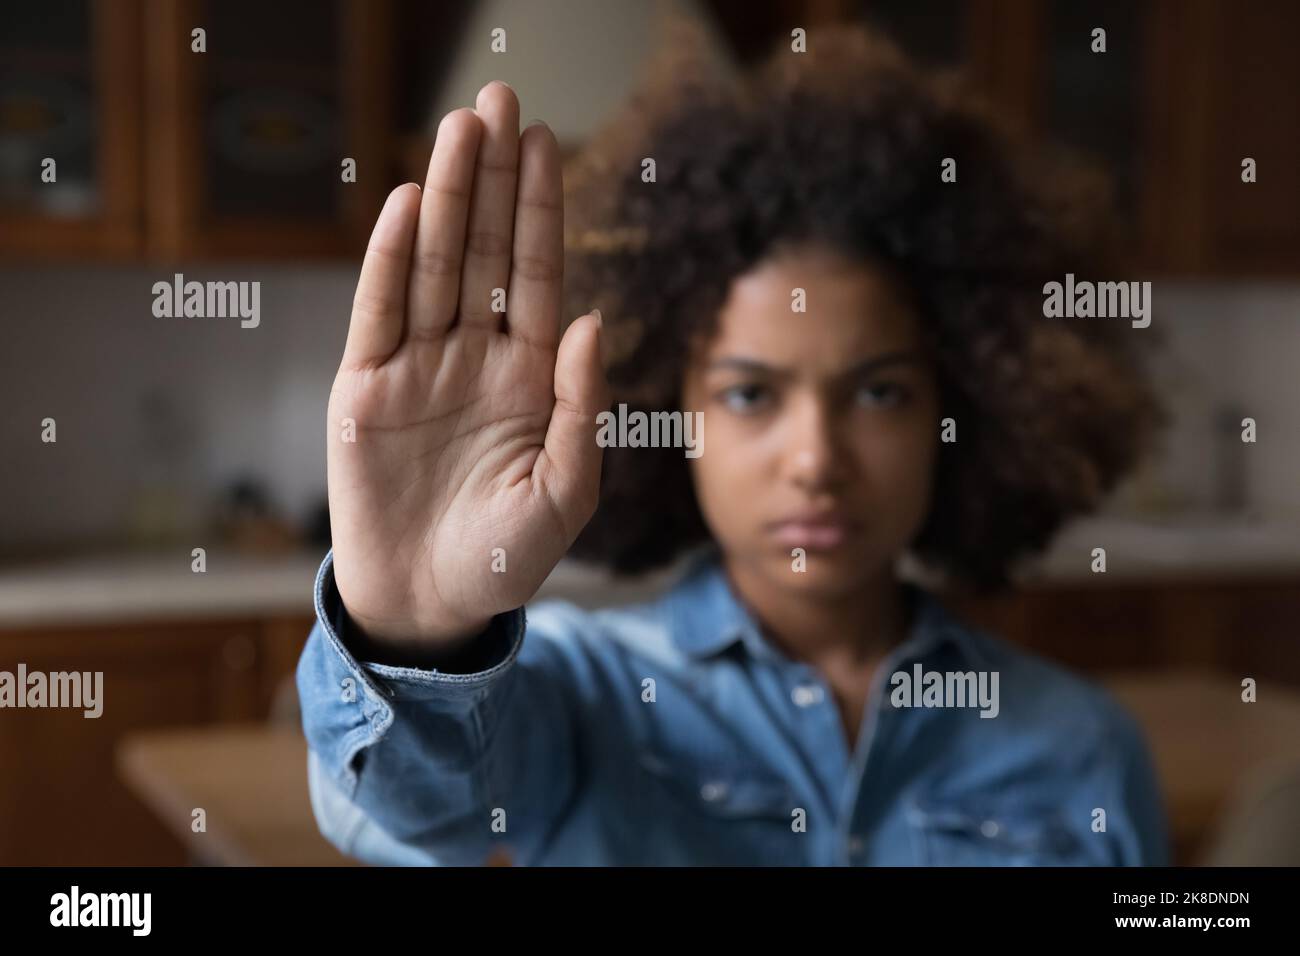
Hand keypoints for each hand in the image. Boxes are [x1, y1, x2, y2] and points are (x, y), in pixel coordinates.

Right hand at [326, 81, 607, 646]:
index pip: (539, 275)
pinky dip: (392, 260)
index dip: (541, 209)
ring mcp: (419, 367)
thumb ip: (582, 408)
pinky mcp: (365, 388)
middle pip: (487, 251)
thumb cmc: (506, 558)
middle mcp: (476, 357)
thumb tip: (594, 322)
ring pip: (435, 266)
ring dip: (448, 197)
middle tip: (497, 99)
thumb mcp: (566, 492)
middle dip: (493, 178)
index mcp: (530, 376)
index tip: (545, 141)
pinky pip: (380, 313)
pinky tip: (412, 205)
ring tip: (460, 128)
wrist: (427, 606)